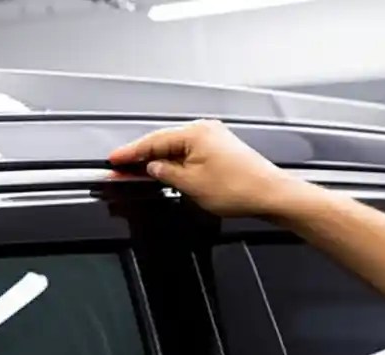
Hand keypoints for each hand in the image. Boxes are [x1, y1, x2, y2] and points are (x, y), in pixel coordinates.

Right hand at [109, 119, 313, 217]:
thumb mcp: (191, 184)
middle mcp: (205, 130)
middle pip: (163, 142)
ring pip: (176, 148)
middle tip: (120, 168)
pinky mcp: (221, 150)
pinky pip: (189, 153)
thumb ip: (166, 173)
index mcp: (195, 133)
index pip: (152, 141)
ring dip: (157, 161)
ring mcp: (214, 139)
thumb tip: (152, 168)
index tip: (114, 160)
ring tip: (138, 173)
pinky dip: (174, 162)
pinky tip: (166, 172)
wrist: (270, 195)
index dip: (130, 153)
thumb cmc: (239, 188)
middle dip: (141, 157)